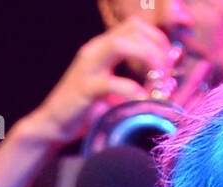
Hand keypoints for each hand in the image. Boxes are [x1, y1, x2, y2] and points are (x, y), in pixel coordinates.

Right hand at [27, 19, 178, 144]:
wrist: (54, 124)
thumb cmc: (87, 111)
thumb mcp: (115, 92)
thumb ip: (136, 83)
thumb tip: (168, 81)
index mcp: (102, 47)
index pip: (135, 26)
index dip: (157, 38)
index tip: (169, 63)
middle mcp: (95, 50)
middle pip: (132, 29)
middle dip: (156, 48)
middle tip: (166, 74)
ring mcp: (88, 67)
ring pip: (120, 44)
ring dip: (146, 59)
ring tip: (157, 82)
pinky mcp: (84, 88)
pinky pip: (112, 83)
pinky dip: (132, 90)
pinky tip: (142, 101)